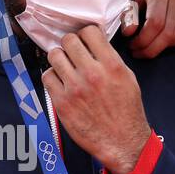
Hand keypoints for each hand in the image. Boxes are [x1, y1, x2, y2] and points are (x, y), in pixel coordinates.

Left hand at [42, 25, 151, 173]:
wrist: (122, 141)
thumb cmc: (127, 112)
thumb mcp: (128, 79)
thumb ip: (110, 59)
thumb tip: (94, 44)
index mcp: (112, 66)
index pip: (89, 32)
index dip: (85, 34)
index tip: (85, 40)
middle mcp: (92, 74)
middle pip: (69, 40)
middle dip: (70, 44)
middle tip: (72, 52)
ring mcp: (75, 88)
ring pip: (54, 56)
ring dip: (59, 58)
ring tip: (64, 66)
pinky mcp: (61, 102)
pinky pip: (47, 77)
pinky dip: (52, 76)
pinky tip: (60, 82)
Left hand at [124, 0, 174, 57]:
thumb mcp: (122, 2)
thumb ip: (126, 15)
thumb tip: (131, 30)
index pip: (155, 22)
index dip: (142, 39)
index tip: (130, 45)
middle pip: (169, 32)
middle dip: (151, 48)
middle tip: (136, 52)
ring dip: (162, 47)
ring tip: (147, 48)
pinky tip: (161, 42)